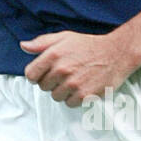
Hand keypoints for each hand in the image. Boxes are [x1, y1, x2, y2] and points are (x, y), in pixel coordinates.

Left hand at [21, 30, 137, 106]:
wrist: (116, 53)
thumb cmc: (89, 45)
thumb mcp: (64, 37)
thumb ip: (41, 42)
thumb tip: (23, 46)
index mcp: (53, 54)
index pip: (30, 75)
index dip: (36, 75)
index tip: (44, 74)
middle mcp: (62, 70)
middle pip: (43, 87)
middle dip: (51, 82)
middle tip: (65, 74)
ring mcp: (73, 84)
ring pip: (56, 97)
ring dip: (62, 91)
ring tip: (74, 80)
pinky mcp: (85, 95)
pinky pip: (70, 103)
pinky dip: (74, 98)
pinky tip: (82, 87)